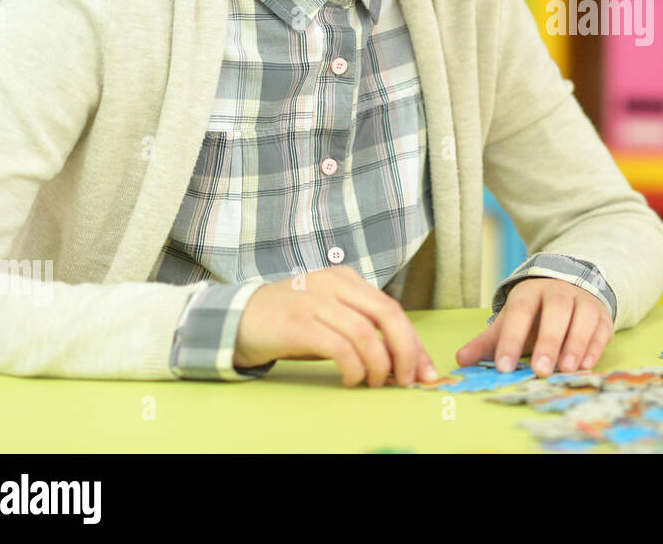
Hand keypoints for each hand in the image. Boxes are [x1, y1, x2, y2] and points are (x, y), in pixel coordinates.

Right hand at [233, 265, 438, 387]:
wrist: (238, 318)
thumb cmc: (292, 322)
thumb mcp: (331, 317)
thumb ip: (364, 331)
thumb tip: (403, 362)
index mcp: (348, 279)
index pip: (392, 308)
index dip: (413, 341)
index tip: (425, 370)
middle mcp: (335, 284)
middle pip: (387, 315)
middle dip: (405, 351)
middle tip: (408, 379)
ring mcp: (316, 301)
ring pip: (366, 333)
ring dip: (379, 364)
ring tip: (376, 382)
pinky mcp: (299, 324)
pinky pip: (339, 347)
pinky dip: (353, 367)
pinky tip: (351, 379)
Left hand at [456, 278, 613, 377]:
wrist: (569, 288)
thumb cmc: (535, 313)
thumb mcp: (511, 321)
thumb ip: (489, 342)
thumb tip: (461, 360)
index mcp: (530, 292)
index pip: (519, 312)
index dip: (511, 338)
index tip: (504, 366)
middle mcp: (558, 292)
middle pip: (555, 311)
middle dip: (548, 341)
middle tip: (540, 371)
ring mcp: (583, 301)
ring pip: (582, 316)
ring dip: (575, 343)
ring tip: (566, 368)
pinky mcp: (602, 314)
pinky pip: (601, 327)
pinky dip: (595, 346)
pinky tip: (586, 364)